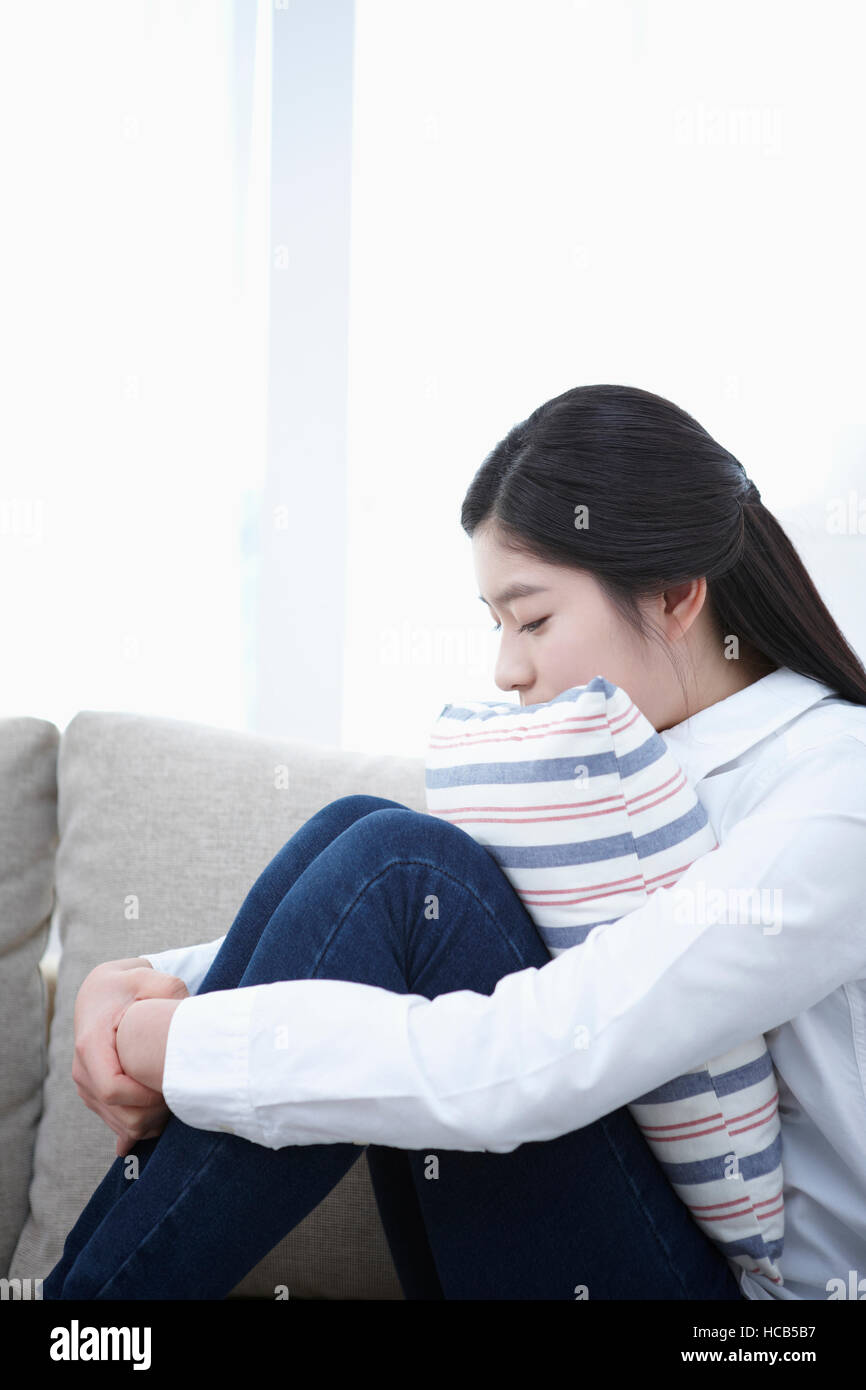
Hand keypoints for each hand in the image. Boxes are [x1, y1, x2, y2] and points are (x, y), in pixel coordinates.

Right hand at [72, 959, 188, 1157]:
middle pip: (121, 1114)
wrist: (101, 992)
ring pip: (122, 1125)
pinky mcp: (95, 1095)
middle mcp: (83, 1070)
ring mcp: (87, 1087)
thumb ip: (168, 990)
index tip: (172, 1084)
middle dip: (156, 1113)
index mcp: (91, 1045)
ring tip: (178, 1099)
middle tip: (183, 1094)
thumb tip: (187, 1013)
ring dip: (153, 1121)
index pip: (113, 1090)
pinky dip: (144, 1125)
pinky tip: (163, 1115)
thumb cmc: (126, 984)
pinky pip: (120, 1124)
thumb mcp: (147, 977)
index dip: (146, 1097)